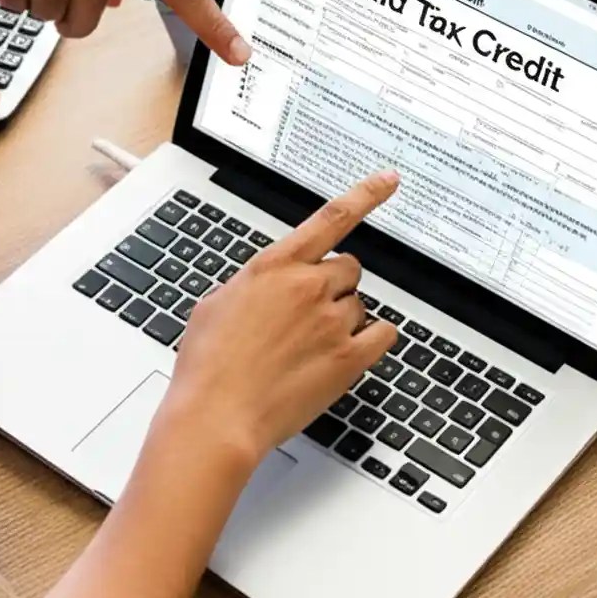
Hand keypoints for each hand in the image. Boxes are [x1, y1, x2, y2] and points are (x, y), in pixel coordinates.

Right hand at [157, 171, 400, 464]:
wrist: (216, 417)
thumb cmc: (208, 366)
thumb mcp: (215, 305)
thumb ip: (252, 284)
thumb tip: (266, 285)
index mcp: (274, 266)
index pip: (332, 218)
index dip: (366, 195)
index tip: (388, 180)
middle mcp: (308, 286)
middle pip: (348, 268)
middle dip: (333, 286)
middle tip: (307, 315)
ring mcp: (331, 322)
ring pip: (358, 304)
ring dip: (342, 319)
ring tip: (307, 348)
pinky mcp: (348, 358)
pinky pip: (382, 335)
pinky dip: (371, 340)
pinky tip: (345, 353)